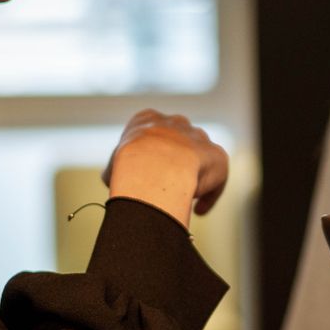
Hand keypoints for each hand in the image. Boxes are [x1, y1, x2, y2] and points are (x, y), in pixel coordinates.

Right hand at [102, 109, 229, 227]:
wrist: (154, 164)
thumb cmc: (128, 167)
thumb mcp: (112, 168)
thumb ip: (117, 172)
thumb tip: (113, 182)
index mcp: (147, 120)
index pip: (148, 133)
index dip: (146, 156)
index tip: (145, 176)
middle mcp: (175, 123)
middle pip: (176, 142)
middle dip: (173, 163)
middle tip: (166, 188)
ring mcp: (198, 137)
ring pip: (198, 157)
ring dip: (193, 176)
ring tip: (183, 199)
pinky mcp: (217, 156)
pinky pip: (215, 177)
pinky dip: (208, 194)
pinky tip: (198, 210)